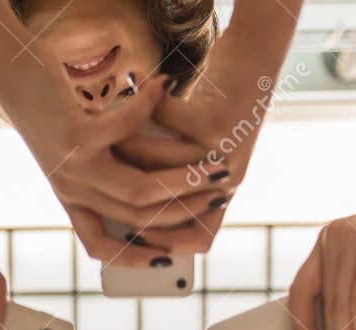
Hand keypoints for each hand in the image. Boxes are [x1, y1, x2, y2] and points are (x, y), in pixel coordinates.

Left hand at [8, 74, 225, 261]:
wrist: (9, 75)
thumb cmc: (52, 110)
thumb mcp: (79, 151)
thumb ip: (108, 172)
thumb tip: (159, 190)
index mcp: (71, 199)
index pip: (101, 247)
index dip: (135, 259)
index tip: (168, 257)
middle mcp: (70, 191)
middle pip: (138, 218)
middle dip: (185, 210)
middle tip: (218, 194)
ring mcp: (73, 167)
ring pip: (140, 190)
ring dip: (184, 179)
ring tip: (213, 162)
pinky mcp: (75, 136)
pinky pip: (127, 130)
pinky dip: (151, 107)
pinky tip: (166, 87)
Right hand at [114, 26, 272, 253]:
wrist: (258, 58)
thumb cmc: (223, 107)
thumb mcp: (204, 151)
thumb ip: (180, 177)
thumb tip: (131, 203)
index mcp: (222, 193)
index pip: (200, 239)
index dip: (164, 243)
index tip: (131, 235)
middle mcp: (226, 181)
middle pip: (165, 202)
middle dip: (125, 189)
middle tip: (97, 174)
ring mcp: (222, 154)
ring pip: (156, 160)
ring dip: (126, 142)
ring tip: (104, 128)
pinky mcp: (216, 123)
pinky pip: (164, 120)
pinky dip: (145, 102)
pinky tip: (134, 85)